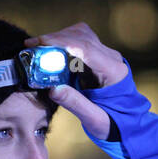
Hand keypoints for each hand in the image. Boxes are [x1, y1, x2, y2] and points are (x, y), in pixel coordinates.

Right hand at [24, 23, 128, 140]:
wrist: (126, 123)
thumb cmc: (112, 124)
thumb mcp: (94, 119)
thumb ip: (74, 103)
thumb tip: (52, 89)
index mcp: (113, 72)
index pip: (86, 48)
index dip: (61, 42)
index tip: (39, 43)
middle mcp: (111, 58)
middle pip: (82, 36)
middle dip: (55, 38)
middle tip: (31, 45)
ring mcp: (106, 55)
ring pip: (80, 34)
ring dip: (59, 38)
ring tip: (38, 47)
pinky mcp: (98, 56)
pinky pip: (79, 41)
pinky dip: (63, 43)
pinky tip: (49, 51)